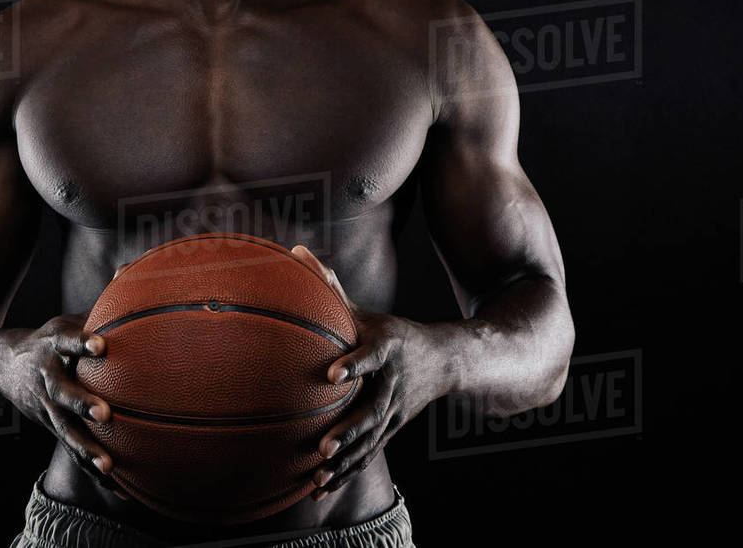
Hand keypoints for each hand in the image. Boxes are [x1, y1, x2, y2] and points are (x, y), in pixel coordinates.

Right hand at [0, 314, 129, 499]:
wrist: (2, 365)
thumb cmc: (52, 339)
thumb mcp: (69, 317)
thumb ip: (102, 301)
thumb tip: (131, 269)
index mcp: (54, 345)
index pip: (68, 341)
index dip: (82, 343)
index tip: (101, 346)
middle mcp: (47, 376)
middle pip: (62, 391)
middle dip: (82, 403)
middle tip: (105, 413)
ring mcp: (46, 406)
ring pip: (64, 429)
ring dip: (85, 447)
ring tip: (108, 464)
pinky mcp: (51, 426)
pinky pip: (72, 449)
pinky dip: (90, 467)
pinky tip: (116, 485)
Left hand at [290, 245, 445, 500]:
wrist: (446, 360)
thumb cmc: (393, 332)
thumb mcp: (367, 310)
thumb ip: (332, 287)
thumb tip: (297, 254)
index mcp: (388, 349)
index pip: (371, 356)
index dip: (354, 365)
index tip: (332, 375)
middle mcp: (394, 383)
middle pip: (373, 410)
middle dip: (350, 429)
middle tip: (323, 443)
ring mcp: (396, 411)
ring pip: (373, 438)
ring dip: (348, 457)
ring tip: (320, 472)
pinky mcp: (392, 429)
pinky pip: (370, 453)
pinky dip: (349, 470)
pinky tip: (322, 488)